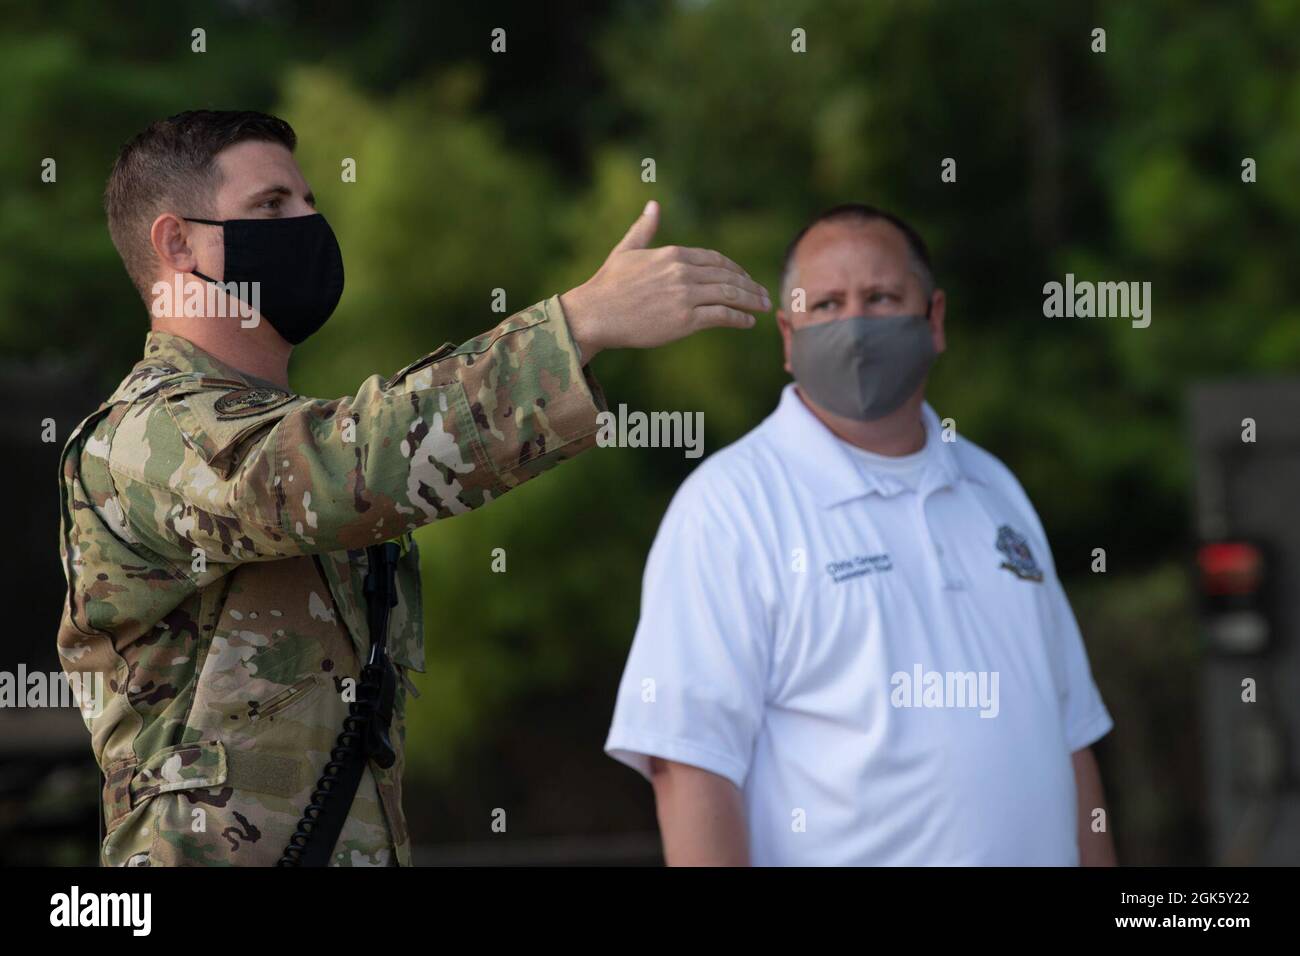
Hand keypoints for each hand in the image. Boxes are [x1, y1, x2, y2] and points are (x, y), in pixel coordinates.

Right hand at [560, 201, 770, 363]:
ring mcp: (685, 295)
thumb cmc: (608, 284)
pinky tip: (749, 322)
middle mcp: (682, 271)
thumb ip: (644, 229)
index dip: (735, 269)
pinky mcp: (685, 319)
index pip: (715, 259)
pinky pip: (722, 316)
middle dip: (750, 285)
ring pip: (730, 294)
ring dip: (751, 301)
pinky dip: (740, 318)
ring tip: (764, 307)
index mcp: (672, 254)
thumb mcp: (626, 250)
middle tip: (764, 295)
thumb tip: (653, 205)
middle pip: (728, 276)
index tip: (745, 278)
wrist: (595, 313)